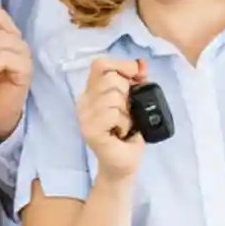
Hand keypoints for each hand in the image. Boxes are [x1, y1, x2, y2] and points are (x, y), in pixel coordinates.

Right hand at [77, 56, 146, 182]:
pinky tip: (120, 133)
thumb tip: (141, 63)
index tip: (136, 77)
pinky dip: (124, 123)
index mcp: (91, 91)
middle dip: (127, 94)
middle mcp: (83, 101)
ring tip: (123, 125)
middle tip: (127, 112)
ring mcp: (84, 116)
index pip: (101, 64)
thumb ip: (137, 80)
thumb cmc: (128, 132)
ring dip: (127, 113)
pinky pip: (113, 114)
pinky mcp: (89, 130)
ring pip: (113, 96)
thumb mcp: (135, 100)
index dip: (122, 66)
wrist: (124, 162)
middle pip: (110, 79)